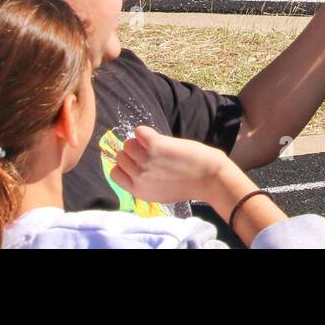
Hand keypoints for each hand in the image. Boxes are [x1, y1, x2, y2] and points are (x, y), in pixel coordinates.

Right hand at [110, 125, 229, 203]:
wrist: (210, 178)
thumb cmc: (189, 184)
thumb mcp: (160, 193)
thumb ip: (144, 183)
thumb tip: (134, 169)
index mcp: (138, 190)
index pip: (114, 173)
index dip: (125, 165)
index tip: (137, 162)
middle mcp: (139, 176)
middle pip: (121, 156)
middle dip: (133, 152)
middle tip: (149, 151)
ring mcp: (146, 160)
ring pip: (128, 143)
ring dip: (139, 141)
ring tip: (154, 144)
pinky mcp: (156, 146)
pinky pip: (139, 131)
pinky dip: (145, 131)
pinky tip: (156, 136)